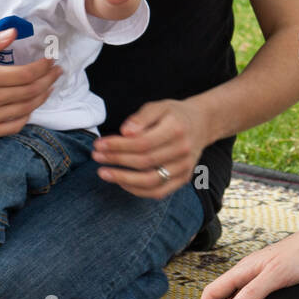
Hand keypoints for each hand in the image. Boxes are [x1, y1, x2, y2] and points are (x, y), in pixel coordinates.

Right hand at [0, 27, 61, 138]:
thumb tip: (13, 33)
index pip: (25, 75)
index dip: (43, 67)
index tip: (51, 60)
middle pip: (30, 92)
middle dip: (48, 80)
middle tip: (57, 71)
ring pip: (25, 110)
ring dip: (42, 97)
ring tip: (49, 86)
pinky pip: (12, 127)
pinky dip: (26, 116)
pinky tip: (30, 106)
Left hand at [92, 99, 209, 199]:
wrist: (201, 124)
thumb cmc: (173, 114)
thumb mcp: (158, 106)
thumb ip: (141, 118)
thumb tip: (125, 132)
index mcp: (176, 129)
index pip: (142, 142)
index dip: (118, 146)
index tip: (99, 144)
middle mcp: (183, 150)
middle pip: (144, 162)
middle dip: (116, 160)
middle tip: (96, 156)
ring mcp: (185, 167)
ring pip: (151, 181)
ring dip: (123, 180)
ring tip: (103, 173)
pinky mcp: (184, 179)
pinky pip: (159, 192)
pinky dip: (137, 190)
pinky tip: (121, 182)